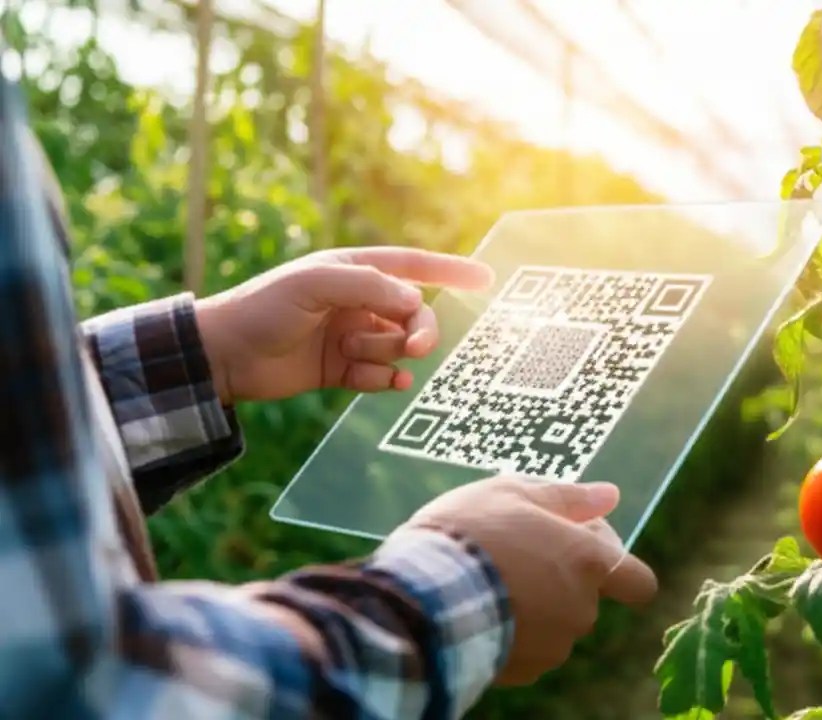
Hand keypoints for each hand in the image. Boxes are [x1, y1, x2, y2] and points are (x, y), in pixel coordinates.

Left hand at [195, 247, 492, 403]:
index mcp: (354, 271)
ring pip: (397, 347)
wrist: (225, 355)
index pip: (413, 266)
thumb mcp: (316, 286)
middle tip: (416, 346)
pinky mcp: (342, 370)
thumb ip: (369, 288)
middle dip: (420, 329)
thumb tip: (414, 300)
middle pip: (413, 314)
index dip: (451, 270)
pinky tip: (386, 385)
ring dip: (385, 354)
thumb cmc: (265, 307)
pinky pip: (380, 376)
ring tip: (351, 355)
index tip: (486, 278)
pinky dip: (384, 381)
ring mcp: (352, 337)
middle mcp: (358, 302)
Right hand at [392, 476, 658, 685]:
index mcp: (588, 562)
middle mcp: (581, 608)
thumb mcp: (513, 493)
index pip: (639, 582)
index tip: (586, 550)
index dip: (619, 567)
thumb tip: (610, 495)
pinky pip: (529, 647)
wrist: (420, 597)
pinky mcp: (523, 670)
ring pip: (557, 622)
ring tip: (490, 579)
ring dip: (537, 604)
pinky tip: (481, 608)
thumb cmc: (469, 532)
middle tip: (518, 552)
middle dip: (563, 576)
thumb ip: (568, 497)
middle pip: (588, 596)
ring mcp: (553, 645)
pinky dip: (513, 630)